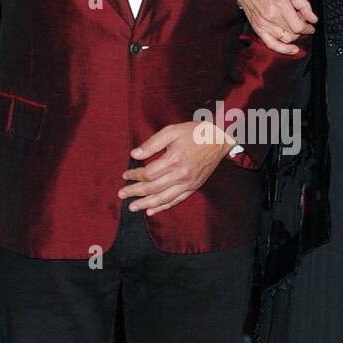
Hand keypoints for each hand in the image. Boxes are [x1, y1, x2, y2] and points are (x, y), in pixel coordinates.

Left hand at [117, 121, 234, 214]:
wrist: (220, 140)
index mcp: (174, 160)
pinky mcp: (194, 187)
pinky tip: (151, 210)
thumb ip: (152, 143)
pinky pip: (176, 200)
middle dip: (135, 192)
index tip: (125, 175)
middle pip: (153, 188)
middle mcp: (181, 175)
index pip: (148, 173)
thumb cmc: (195, 133)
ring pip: (163, 198)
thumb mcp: (172, 131)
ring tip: (133, 207)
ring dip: (146, 204)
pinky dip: (163, 207)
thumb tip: (135, 155)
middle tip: (121, 194)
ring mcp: (188, 183)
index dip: (134, 176)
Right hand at [238, 0, 316, 53]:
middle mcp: (271, 16)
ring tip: (295, 30)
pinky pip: (272, 44)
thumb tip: (313, 18)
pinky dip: (283, 49)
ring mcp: (263, 24)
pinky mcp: (258, 28)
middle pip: (293, 33)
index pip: (298, 26)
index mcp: (280, 4)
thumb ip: (303, 4)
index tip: (311, 26)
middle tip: (303, 23)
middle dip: (302, 30)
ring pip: (285, 39)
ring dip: (294, 37)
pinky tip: (293, 49)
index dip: (308, 28)